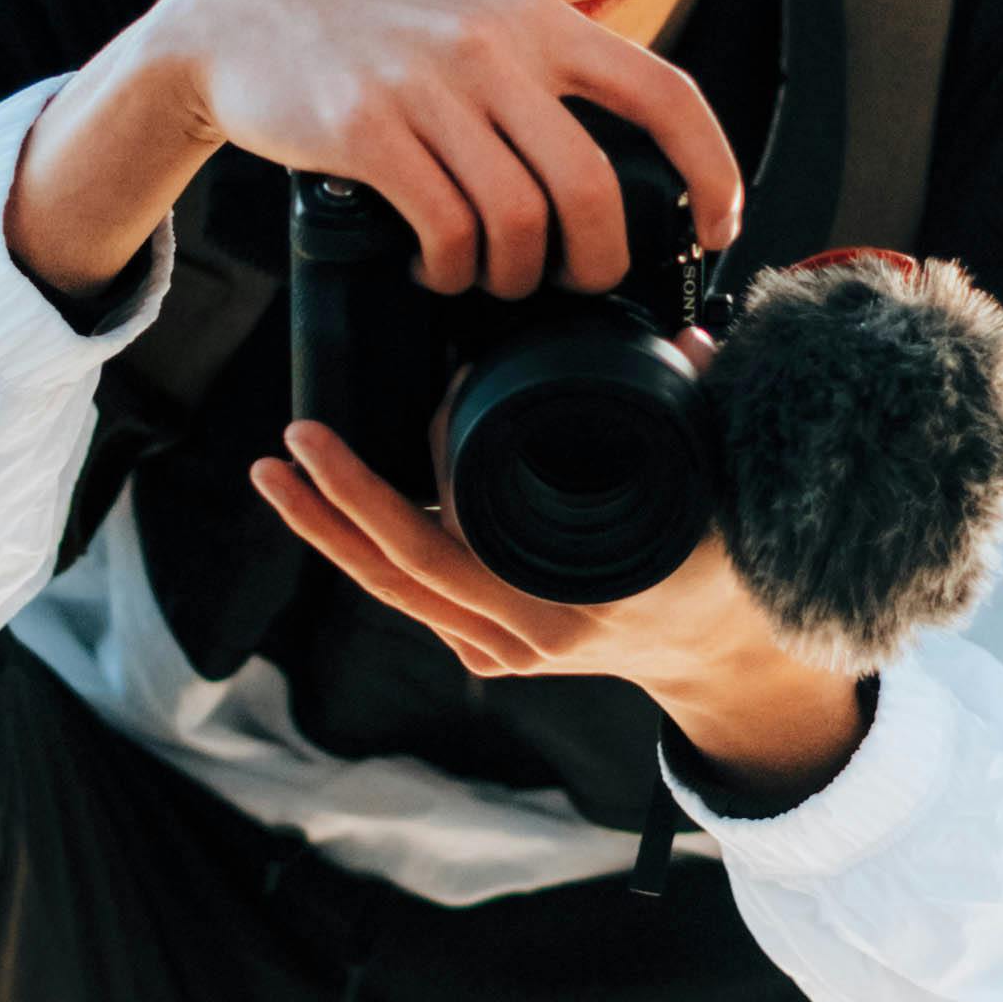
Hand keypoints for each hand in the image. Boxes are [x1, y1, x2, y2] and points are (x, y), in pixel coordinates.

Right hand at [12, 0, 743, 310]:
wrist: (241, 15)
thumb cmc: (372, 32)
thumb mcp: (474, 18)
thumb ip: (546, 67)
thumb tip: (630, 152)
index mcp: (539, 21)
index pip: (665, 93)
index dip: (711, 171)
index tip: (718, 226)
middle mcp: (494, 47)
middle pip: (591, 187)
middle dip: (596, 262)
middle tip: (575, 283)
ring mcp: (428, 88)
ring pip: (518, 222)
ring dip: (513, 278)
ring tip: (488, 279)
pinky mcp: (366, 131)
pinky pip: (445, 231)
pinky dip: (452, 270)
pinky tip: (436, 267)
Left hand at [253, 412, 869, 805]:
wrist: (723, 659)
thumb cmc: (723, 575)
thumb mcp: (722, 503)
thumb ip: (703, 418)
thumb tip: (691, 342)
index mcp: (560, 609)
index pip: (437, 550)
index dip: (370, 496)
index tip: (321, 439)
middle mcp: (518, 640)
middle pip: (392, 575)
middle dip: (325, 509)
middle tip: (283, 447)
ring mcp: (498, 651)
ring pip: (392, 589)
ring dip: (328, 531)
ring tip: (278, 473)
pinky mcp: (488, 646)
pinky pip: (414, 594)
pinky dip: (370, 547)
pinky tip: (332, 504)